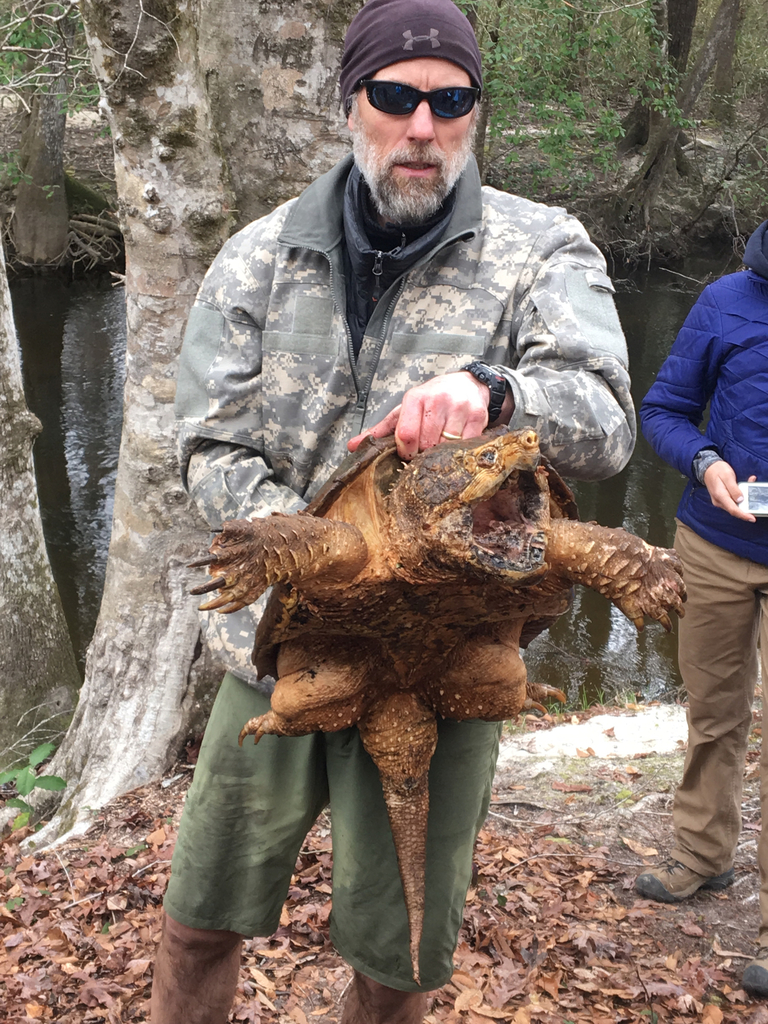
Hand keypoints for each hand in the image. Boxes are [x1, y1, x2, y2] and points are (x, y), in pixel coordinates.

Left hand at [348, 372, 510, 459]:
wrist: (468, 385)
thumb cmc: (432, 400)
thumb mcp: (405, 410)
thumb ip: (381, 430)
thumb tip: (352, 447)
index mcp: (415, 398)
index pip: (406, 434)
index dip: (405, 452)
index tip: (408, 455)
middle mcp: (438, 400)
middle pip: (427, 444)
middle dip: (424, 455)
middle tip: (425, 455)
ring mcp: (460, 409)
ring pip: (446, 447)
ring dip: (442, 456)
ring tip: (440, 452)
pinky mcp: (478, 417)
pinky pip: (466, 446)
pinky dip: (459, 454)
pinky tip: (455, 450)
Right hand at [703, 461, 756, 522]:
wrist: (708, 469)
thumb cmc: (717, 470)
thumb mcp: (727, 476)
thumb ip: (734, 488)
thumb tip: (740, 500)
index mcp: (720, 496)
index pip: (733, 509)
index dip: (743, 515)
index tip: (752, 519)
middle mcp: (719, 501)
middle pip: (735, 509)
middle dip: (746, 507)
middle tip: (755, 500)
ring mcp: (720, 501)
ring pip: (735, 505)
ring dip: (744, 500)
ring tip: (750, 484)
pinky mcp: (722, 499)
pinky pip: (733, 501)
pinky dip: (740, 496)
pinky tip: (745, 487)